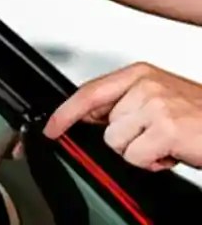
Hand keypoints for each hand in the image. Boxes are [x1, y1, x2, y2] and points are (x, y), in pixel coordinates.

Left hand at [44, 61, 201, 170]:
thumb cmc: (199, 117)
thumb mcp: (160, 100)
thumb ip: (124, 103)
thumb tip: (87, 118)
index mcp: (139, 74)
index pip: (89, 92)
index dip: (65, 112)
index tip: (50, 128)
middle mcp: (145, 85)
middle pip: (104, 127)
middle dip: (127, 140)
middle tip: (157, 136)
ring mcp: (155, 105)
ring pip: (116, 143)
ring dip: (140, 152)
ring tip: (166, 142)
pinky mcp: (165, 128)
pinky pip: (135, 157)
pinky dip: (153, 163)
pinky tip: (172, 152)